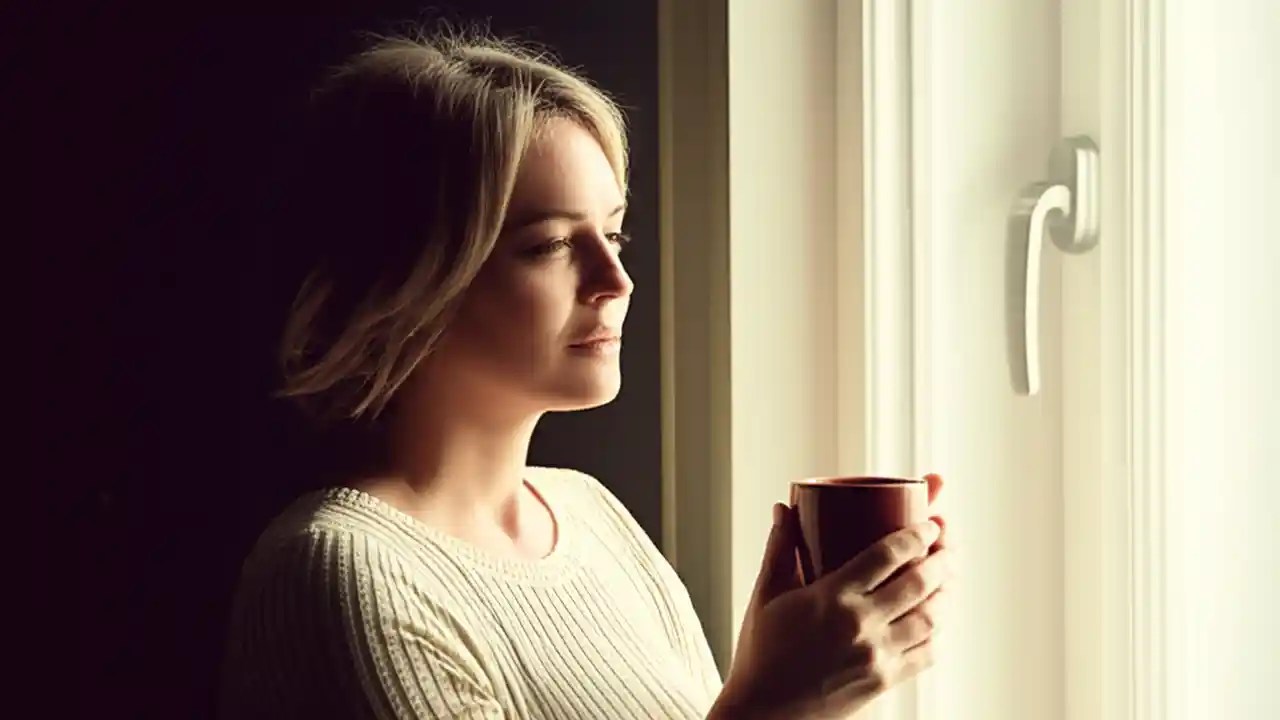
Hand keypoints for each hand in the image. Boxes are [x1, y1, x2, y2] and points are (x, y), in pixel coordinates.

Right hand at [712, 474, 953, 719]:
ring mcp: (876, 656)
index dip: (917, 534)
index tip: (931, 522)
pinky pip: (927, 653)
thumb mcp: (764, 596)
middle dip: (943, 556)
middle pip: (919, 581)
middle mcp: (860, 625)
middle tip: (949, 542)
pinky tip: (938, 618)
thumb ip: (779, 549)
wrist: (763, 713)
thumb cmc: (760, 653)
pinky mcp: (884, 681)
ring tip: (950, 576)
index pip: (887, 554)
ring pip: (931, 617)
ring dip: (947, 592)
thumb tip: (784, 507)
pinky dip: (939, 632)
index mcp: (830, 597)